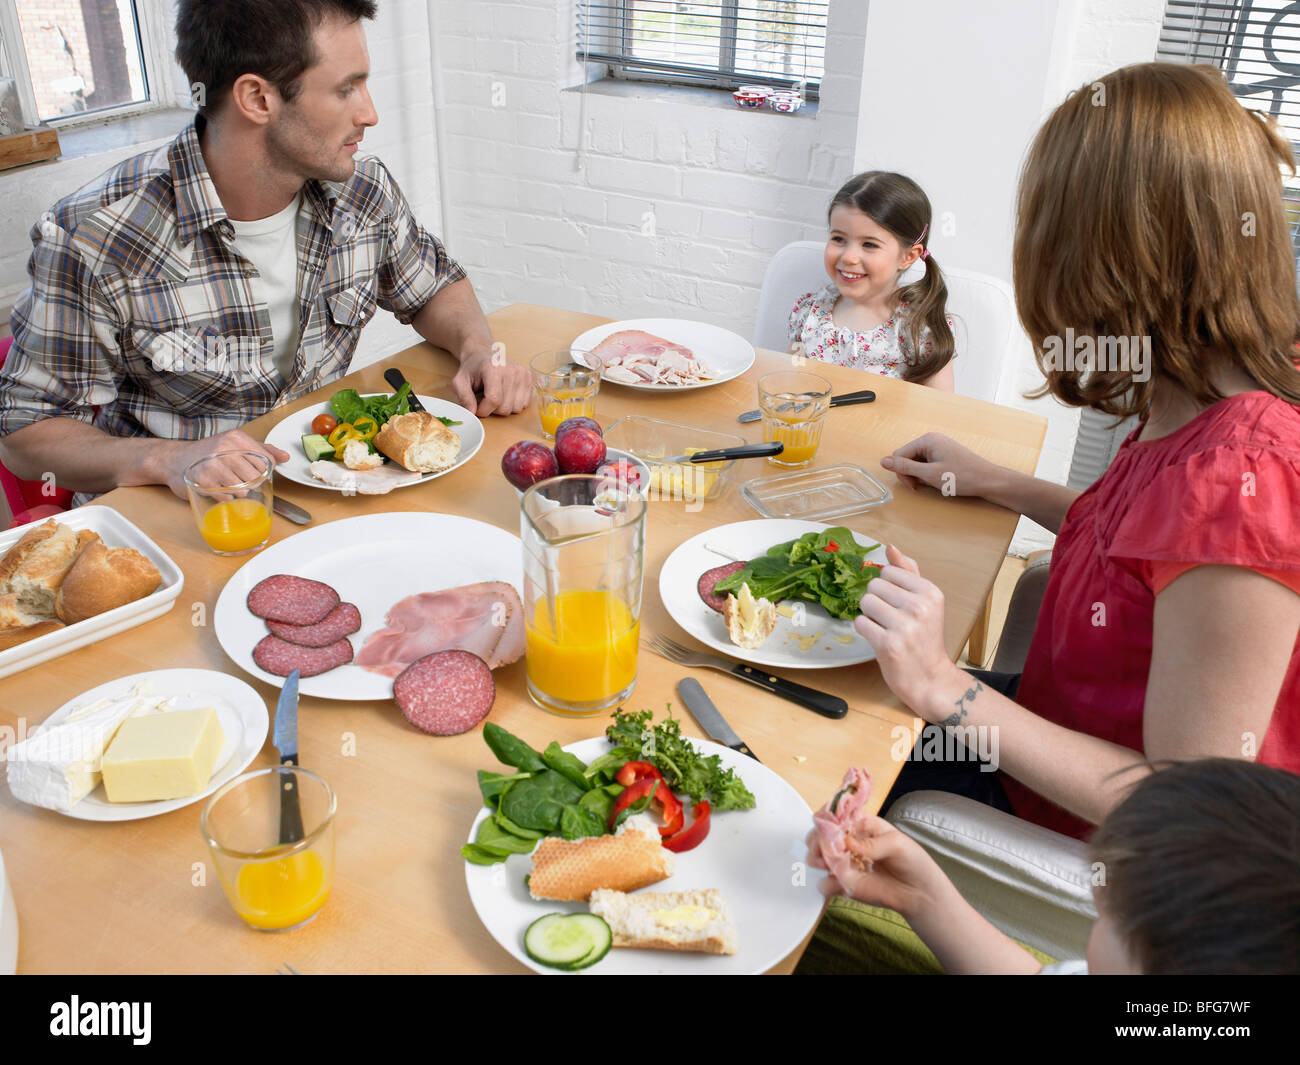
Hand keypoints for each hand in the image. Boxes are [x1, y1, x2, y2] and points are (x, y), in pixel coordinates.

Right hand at [155, 430, 289, 499]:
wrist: (174, 460)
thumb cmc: (208, 453)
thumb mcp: (234, 444)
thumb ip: (262, 449)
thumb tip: (286, 457)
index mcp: (236, 438)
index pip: (267, 461)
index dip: (265, 471)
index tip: (254, 471)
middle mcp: (225, 449)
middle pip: (256, 477)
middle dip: (251, 484)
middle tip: (237, 480)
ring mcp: (214, 466)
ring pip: (244, 490)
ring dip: (238, 492)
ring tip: (227, 484)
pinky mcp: (204, 482)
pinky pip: (228, 498)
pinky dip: (225, 498)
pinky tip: (218, 490)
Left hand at [450, 349, 531, 416]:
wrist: (483, 356)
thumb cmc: (472, 369)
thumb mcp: (460, 381)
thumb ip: (464, 397)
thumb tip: (472, 412)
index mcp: (494, 368)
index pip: (494, 400)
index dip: (483, 410)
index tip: (476, 407)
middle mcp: (511, 370)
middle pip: (505, 407)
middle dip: (492, 409)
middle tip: (485, 398)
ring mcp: (523, 374)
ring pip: (515, 409)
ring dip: (502, 408)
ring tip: (495, 395)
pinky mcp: (529, 379)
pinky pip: (523, 405)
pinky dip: (513, 404)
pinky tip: (505, 394)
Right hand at [804, 815, 945, 918]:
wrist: (920, 893)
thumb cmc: (912, 861)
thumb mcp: (897, 844)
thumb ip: (872, 843)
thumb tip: (848, 843)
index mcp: (861, 825)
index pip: (836, 815)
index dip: (827, 819)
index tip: (826, 827)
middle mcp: (849, 842)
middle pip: (822, 835)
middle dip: (817, 840)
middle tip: (822, 848)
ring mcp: (845, 863)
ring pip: (818, 857)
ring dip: (816, 859)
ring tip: (827, 864)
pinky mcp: (844, 884)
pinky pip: (826, 883)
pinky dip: (826, 883)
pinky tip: (837, 882)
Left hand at [855, 544, 960, 714]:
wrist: (929, 678)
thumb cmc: (924, 638)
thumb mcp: (925, 601)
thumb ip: (908, 573)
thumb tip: (890, 547)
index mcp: (930, 592)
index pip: (889, 571)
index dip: (887, 587)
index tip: (897, 603)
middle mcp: (920, 607)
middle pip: (874, 585)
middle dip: (876, 600)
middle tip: (890, 618)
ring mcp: (904, 626)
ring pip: (865, 602)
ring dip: (869, 615)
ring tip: (884, 627)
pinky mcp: (888, 644)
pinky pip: (860, 623)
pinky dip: (865, 629)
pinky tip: (879, 638)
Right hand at [881, 432, 997, 497]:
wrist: (988, 480)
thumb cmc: (962, 477)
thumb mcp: (929, 474)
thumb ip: (904, 467)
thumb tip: (883, 461)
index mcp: (927, 440)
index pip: (899, 454)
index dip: (902, 473)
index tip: (914, 486)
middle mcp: (932, 439)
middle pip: (907, 457)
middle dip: (910, 474)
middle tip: (922, 486)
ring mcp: (939, 446)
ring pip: (916, 462)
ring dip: (919, 475)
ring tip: (934, 483)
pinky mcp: (944, 453)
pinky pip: (927, 463)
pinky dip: (928, 474)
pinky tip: (938, 480)